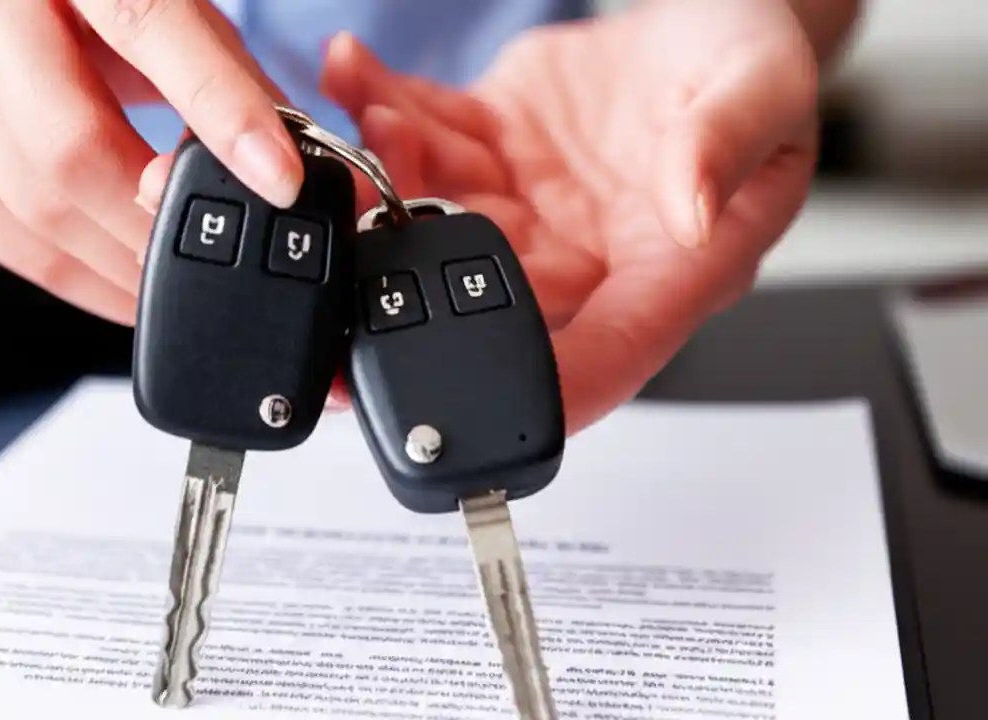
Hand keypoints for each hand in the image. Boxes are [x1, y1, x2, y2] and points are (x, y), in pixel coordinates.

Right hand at [0, 0, 301, 323]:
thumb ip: (228, 76)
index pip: (148, 27)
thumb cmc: (98, 11)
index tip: (281, 179)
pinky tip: (125, 290)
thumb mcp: (175, 10)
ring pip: (36, 201)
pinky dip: (74, 279)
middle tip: (221, 249)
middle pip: (71, 141)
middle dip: (157, 213)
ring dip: (122, 260)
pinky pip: (0, 238)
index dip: (221, 110)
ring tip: (186, 280)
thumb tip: (287, 166)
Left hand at [322, 0, 819, 431]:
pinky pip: (424, 140)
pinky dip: (382, 108)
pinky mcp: (490, 150)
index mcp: (667, 269)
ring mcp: (526, 207)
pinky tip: (354, 74)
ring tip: (371, 123)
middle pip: (487, 295)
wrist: (708, 16)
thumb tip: (690, 212)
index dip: (544, 390)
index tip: (474, 411)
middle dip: (416, 271)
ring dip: (386, 179)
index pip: (607, 352)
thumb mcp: (767, 91)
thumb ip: (727, 147)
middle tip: (368, 231)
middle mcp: (583, 254)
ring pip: (435, 215)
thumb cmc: (751, 66)